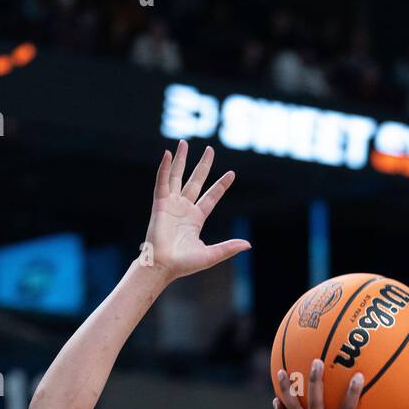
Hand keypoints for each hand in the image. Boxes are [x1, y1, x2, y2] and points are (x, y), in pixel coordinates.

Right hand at [142, 141, 249, 279]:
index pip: (211, 197)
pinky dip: (164, 168)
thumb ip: (228, 248)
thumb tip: (248, 245)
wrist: (163, 266)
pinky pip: (162, 182)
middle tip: (210, 149)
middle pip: (196, 181)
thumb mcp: (210, 255)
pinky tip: (167, 154)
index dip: (221, 186)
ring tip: (184, 143)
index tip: (231, 174)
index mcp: (196, 219)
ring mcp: (171, 204)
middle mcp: (184, 208)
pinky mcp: (160, 204)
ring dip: (181, 160)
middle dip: (203, 165)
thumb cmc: (184, 264)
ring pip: (177, 177)